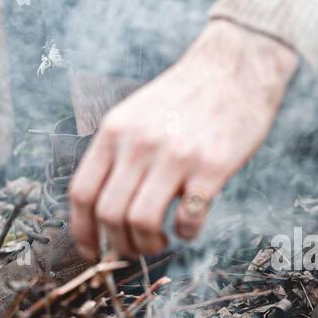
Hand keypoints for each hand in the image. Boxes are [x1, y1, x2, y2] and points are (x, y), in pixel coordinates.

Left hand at [68, 21, 298, 259]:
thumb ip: (118, 152)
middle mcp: (139, 143)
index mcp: (115, 132)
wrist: (237, 65)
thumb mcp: (137, 114)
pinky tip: (190, 227)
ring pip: (142, 222)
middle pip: (110, 215)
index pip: (82, 193)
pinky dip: (186, 234)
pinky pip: (188, 219)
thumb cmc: (187, 96)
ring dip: (148, 245)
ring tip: (161, 241)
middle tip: (135, 249)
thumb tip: (103, 206)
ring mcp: (175, 155)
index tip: (90, 252)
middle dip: (119, 246)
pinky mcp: (211, 166)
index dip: (81, 232)